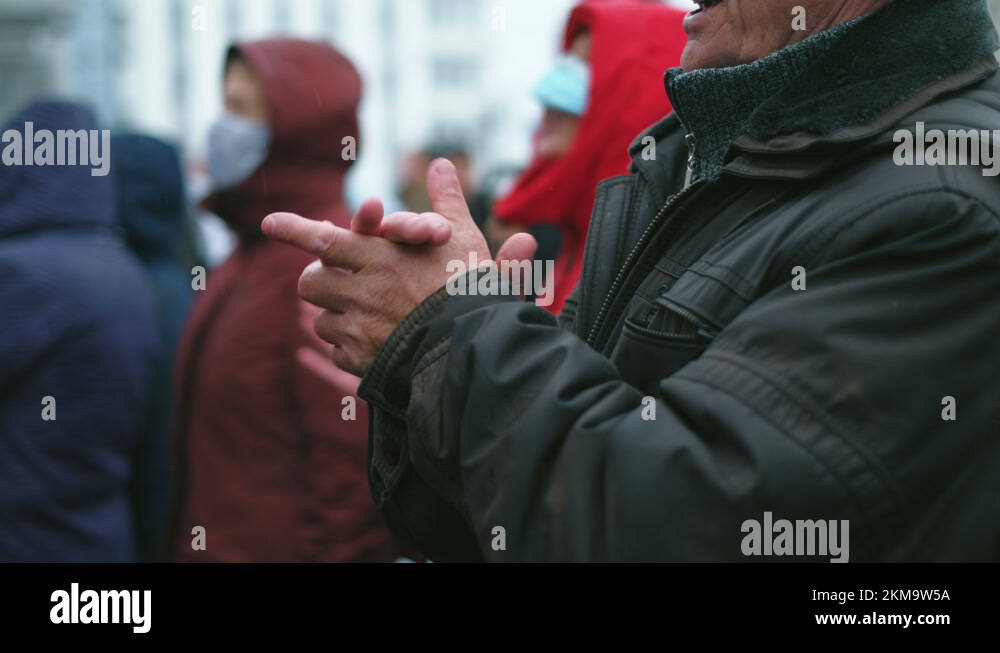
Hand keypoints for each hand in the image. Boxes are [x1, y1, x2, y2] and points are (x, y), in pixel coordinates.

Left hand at [262, 158, 536, 375]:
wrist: (478, 350)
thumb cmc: (473, 291)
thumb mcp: (464, 240)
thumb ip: (447, 202)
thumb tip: (442, 164)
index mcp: (381, 258)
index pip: (324, 239)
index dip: (294, 229)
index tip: (269, 223)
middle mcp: (364, 293)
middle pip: (311, 283)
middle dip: (319, 282)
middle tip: (335, 281)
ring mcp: (360, 331)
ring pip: (321, 320)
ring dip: (337, 316)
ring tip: (366, 315)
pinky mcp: (363, 362)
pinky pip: (337, 352)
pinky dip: (350, 346)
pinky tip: (376, 342)